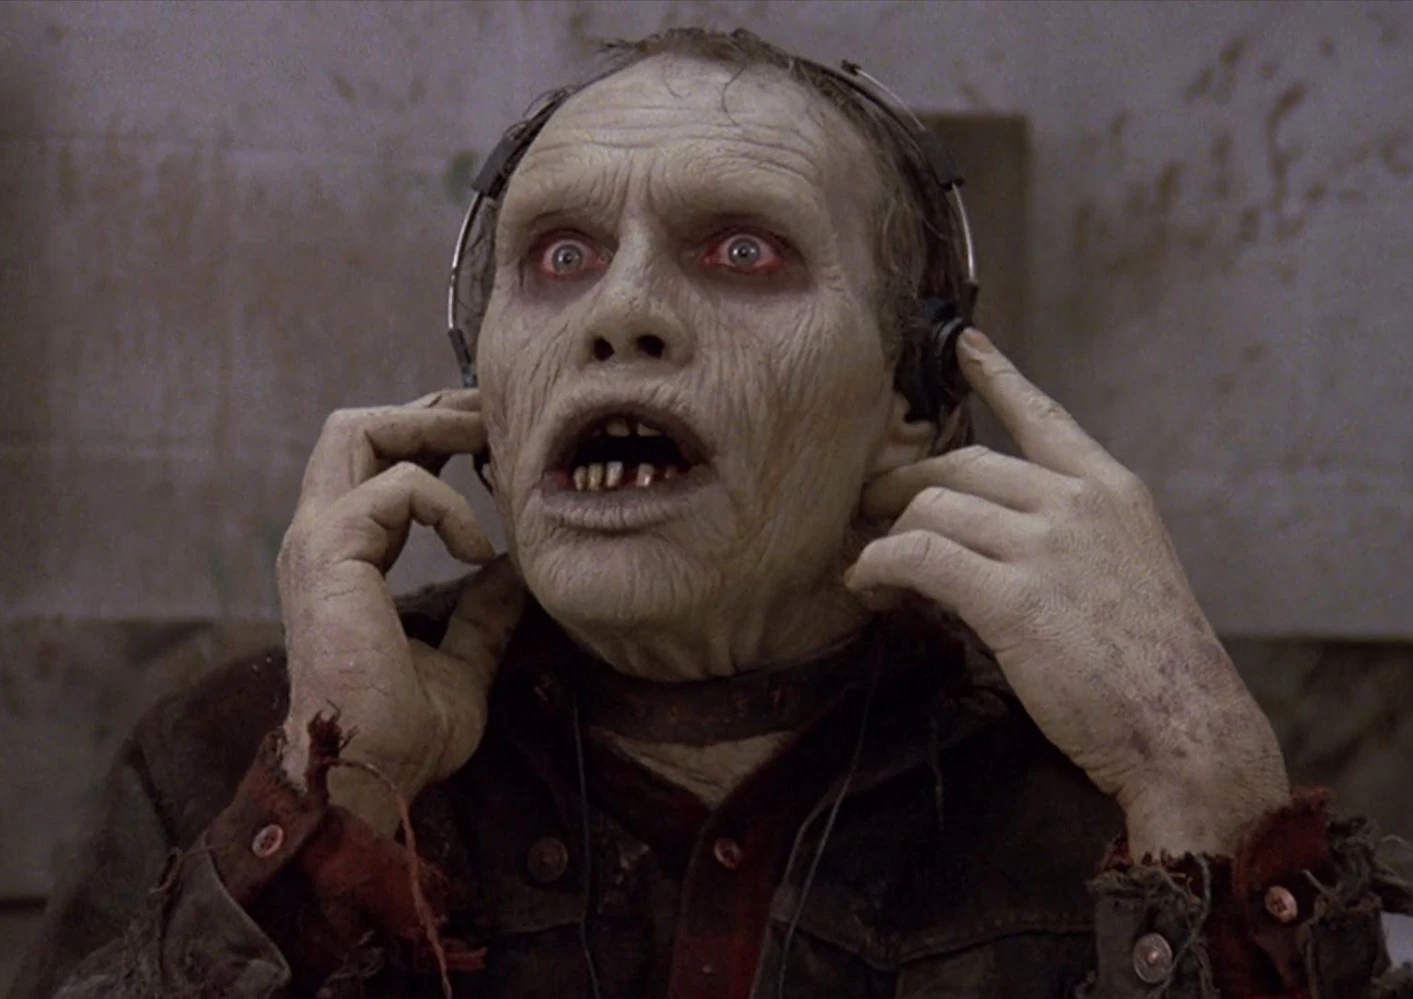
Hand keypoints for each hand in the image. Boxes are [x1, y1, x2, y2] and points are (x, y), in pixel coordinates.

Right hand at [276, 389, 524, 834]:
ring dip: (432, 428)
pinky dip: (447, 506)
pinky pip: (394, 488)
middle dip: (431, 411)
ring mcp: (317, 541)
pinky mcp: (330, 554)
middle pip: (358, 427)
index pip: (375, 462)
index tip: (496, 445)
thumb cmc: (402, 733)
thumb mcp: (462, 663)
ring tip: (489, 449)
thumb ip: (483, 616)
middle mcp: (321, 537)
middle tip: (495, 420)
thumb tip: (514, 575)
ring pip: (358, 430)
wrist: (365, 775)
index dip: (435, 439)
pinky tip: (478, 550)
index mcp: (345, 557)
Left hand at [845, 331, 1287, 856]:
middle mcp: (1077, 504)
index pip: (1043, 417)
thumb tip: (995, 537)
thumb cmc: (1156, 668)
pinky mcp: (1011, 598)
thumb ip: (1071, 538)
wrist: (1185, 729)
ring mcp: (1045, 547)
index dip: (999, 377)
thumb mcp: (1130, 572)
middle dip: (905, 483)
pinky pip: (919, 558)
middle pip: (961, 465)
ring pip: (932, 509)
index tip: (965, 345)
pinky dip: (878, 566)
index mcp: (1112, 491)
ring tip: (869, 567)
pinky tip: (867, 584)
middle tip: (870, 506)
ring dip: (887, 536)